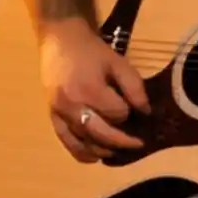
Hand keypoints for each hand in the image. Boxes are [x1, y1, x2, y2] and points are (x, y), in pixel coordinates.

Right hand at [38, 18, 150, 162]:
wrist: (60, 41)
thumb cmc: (92, 52)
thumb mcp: (118, 63)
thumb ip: (134, 87)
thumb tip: (145, 112)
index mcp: (90, 89)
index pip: (117, 113)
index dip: (128, 113)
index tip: (134, 109)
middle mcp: (72, 105)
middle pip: (101, 134)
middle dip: (123, 141)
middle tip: (139, 144)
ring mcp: (59, 113)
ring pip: (84, 142)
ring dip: (104, 150)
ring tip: (120, 150)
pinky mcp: (52, 116)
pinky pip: (66, 141)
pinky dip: (81, 153)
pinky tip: (95, 157)